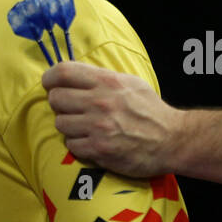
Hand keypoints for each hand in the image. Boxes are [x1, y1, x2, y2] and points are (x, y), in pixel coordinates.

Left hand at [43, 61, 178, 177]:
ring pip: (60, 123)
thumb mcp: (130, 83)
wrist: (171, 140)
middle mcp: (100, 102)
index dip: (50, 78)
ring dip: (68, 126)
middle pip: (56, 98)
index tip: (50, 84)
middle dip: (59, 104)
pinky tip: (91, 142)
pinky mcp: (99, 149)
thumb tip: (75, 76)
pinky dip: (78, 144)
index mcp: (107, 82)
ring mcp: (98, 127)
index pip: (63, 72)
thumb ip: (102, 78)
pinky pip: (71, 145)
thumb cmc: (150, 111)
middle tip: (70, 109)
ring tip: (83, 127)